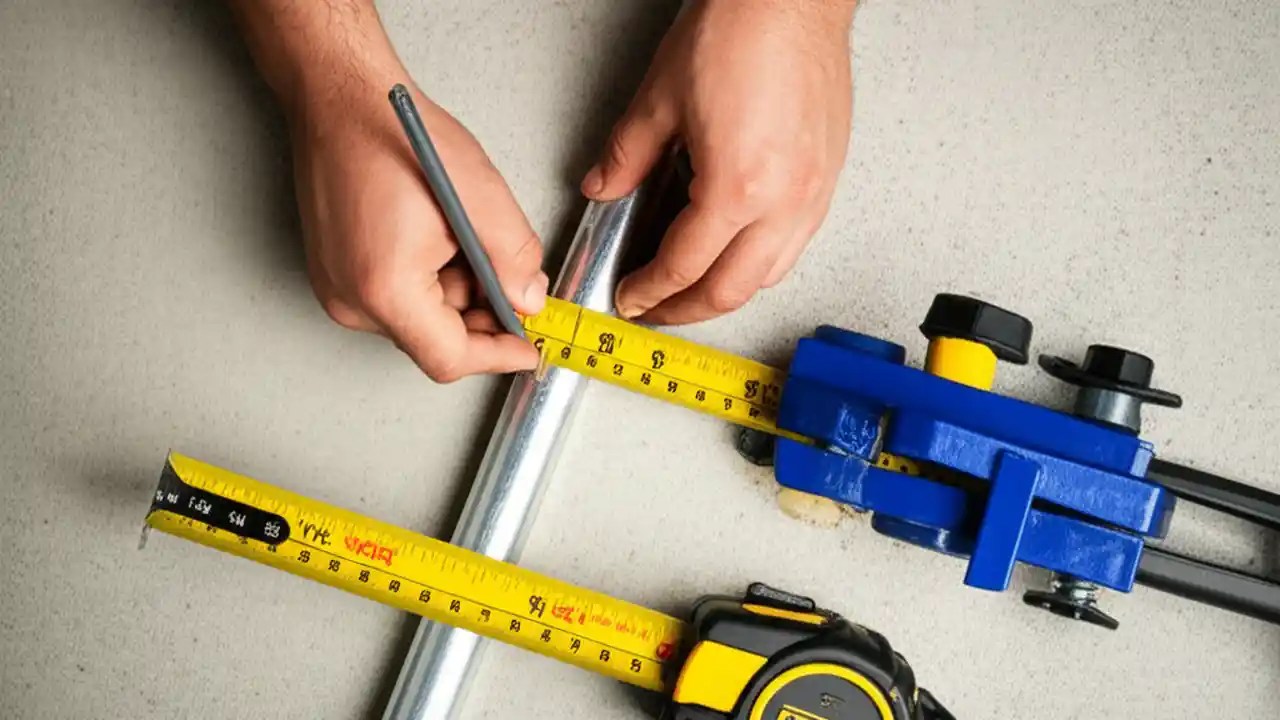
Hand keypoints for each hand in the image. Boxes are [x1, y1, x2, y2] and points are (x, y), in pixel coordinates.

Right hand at [231, 1, 546, 381]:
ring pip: (419, 319)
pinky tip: (439, 236)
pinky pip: (396, 298)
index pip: (449, 358)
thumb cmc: (395, 133)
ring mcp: (337, 289)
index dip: (498, 355)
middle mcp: (350, 300)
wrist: (340, 98)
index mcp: (384, 288)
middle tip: (512, 277)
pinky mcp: (336, 275)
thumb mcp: (479, 197)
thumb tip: (529, 300)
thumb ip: (513, 259)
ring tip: (463, 235)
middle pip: (434, 342)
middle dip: (481, 315)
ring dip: (456, 291)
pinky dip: (430, 280)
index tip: (530, 347)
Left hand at [581, 0, 855, 323]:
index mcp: (737, 188)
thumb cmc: (741, 31)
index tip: (631, 298)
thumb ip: (627, 156)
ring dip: (727, 291)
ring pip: (771, 275)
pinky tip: (738, 251)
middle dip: (686, 310)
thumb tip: (604, 187)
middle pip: (732, 289)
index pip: (684, 266)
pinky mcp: (830, 177)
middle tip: (656, 310)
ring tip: (694, 289)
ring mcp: (814, 193)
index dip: (650, 291)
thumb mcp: (661, 98)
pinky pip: (796, 244)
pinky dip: (761, 262)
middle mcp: (784, 200)